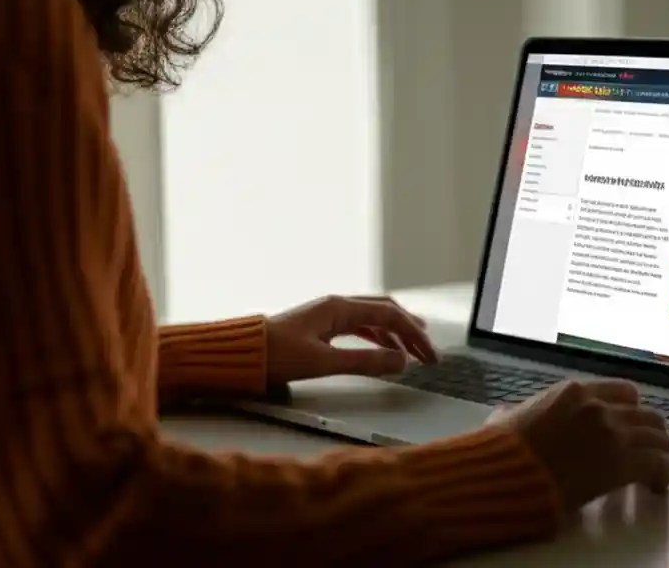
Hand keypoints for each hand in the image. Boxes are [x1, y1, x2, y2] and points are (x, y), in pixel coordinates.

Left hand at [265, 295, 438, 383]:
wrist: (238, 355)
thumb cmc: (275, 356)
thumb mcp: (324, 362)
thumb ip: (366, 362)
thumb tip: (402, 363)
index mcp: (339, 308)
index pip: (389, 315)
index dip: (414, 335)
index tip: (430, 355)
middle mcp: (336, 305)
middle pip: (386, 312)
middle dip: (411, 331)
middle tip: (429, 352)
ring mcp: (328, 314)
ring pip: (373, 319)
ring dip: (396, 335)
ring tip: (413, 352)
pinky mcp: (321, 326)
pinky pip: (359, 327)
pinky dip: (377, 338)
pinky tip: (384, 350)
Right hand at [488, 379, 668, 510]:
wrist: (506, 475)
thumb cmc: (500, 451)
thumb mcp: (505, 419)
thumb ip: (515, 413)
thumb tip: (504, 415)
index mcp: (574, 392)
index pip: (624, 392)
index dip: (633, 410)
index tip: (631, 425)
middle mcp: (599, 407)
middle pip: (647, 414)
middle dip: (651, 433)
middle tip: (648, 450)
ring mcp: (613, 434)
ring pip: (658, 437)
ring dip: (660, 454)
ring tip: (656, 470)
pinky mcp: (621, 463)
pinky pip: (657, 464)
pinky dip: (661, 475)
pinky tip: (656, 487)